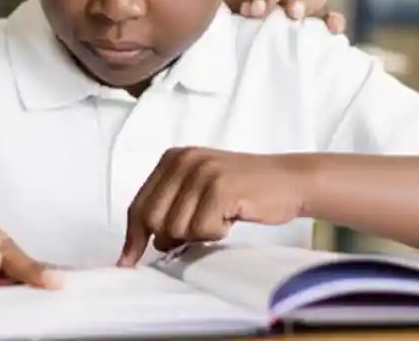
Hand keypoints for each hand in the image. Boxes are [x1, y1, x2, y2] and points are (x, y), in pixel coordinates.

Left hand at [118, 148, 311, 265]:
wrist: (290, 180)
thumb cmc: (244, 191)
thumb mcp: (199, 189)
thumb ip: (171, 206)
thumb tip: (141, 244)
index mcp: (172, 159)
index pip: (139, 205)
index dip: (133, 236)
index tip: (128, 260)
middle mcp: (183, 160)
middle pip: (153, 220)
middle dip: (173, 237)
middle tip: (202, 231)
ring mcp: (201, 171)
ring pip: (176, 228)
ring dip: (200, 234)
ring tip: (221, 218)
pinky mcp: (220, 187)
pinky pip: (203, 230)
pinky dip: (217, 233)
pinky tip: (232, 217)